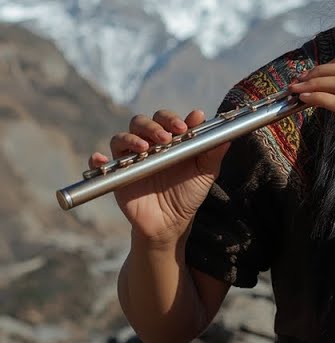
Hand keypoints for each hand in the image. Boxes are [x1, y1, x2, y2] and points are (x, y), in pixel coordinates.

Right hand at [89, 109, 228, 248]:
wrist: (170, 223)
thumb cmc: (188, 194)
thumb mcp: (205, 174)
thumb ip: (213, 153)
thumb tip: (228, 134)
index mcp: (169, 141)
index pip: (165, 119)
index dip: (172, 119)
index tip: (184, 126)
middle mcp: (148, 145)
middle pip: (141, 122)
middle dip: (153, 126)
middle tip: (166, 138)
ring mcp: (130, 159)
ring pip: (121, 138)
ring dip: (131, 138)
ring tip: (145, 148)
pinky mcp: (116, 175)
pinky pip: (100, 163)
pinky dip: (97, 159)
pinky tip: (101, 159)